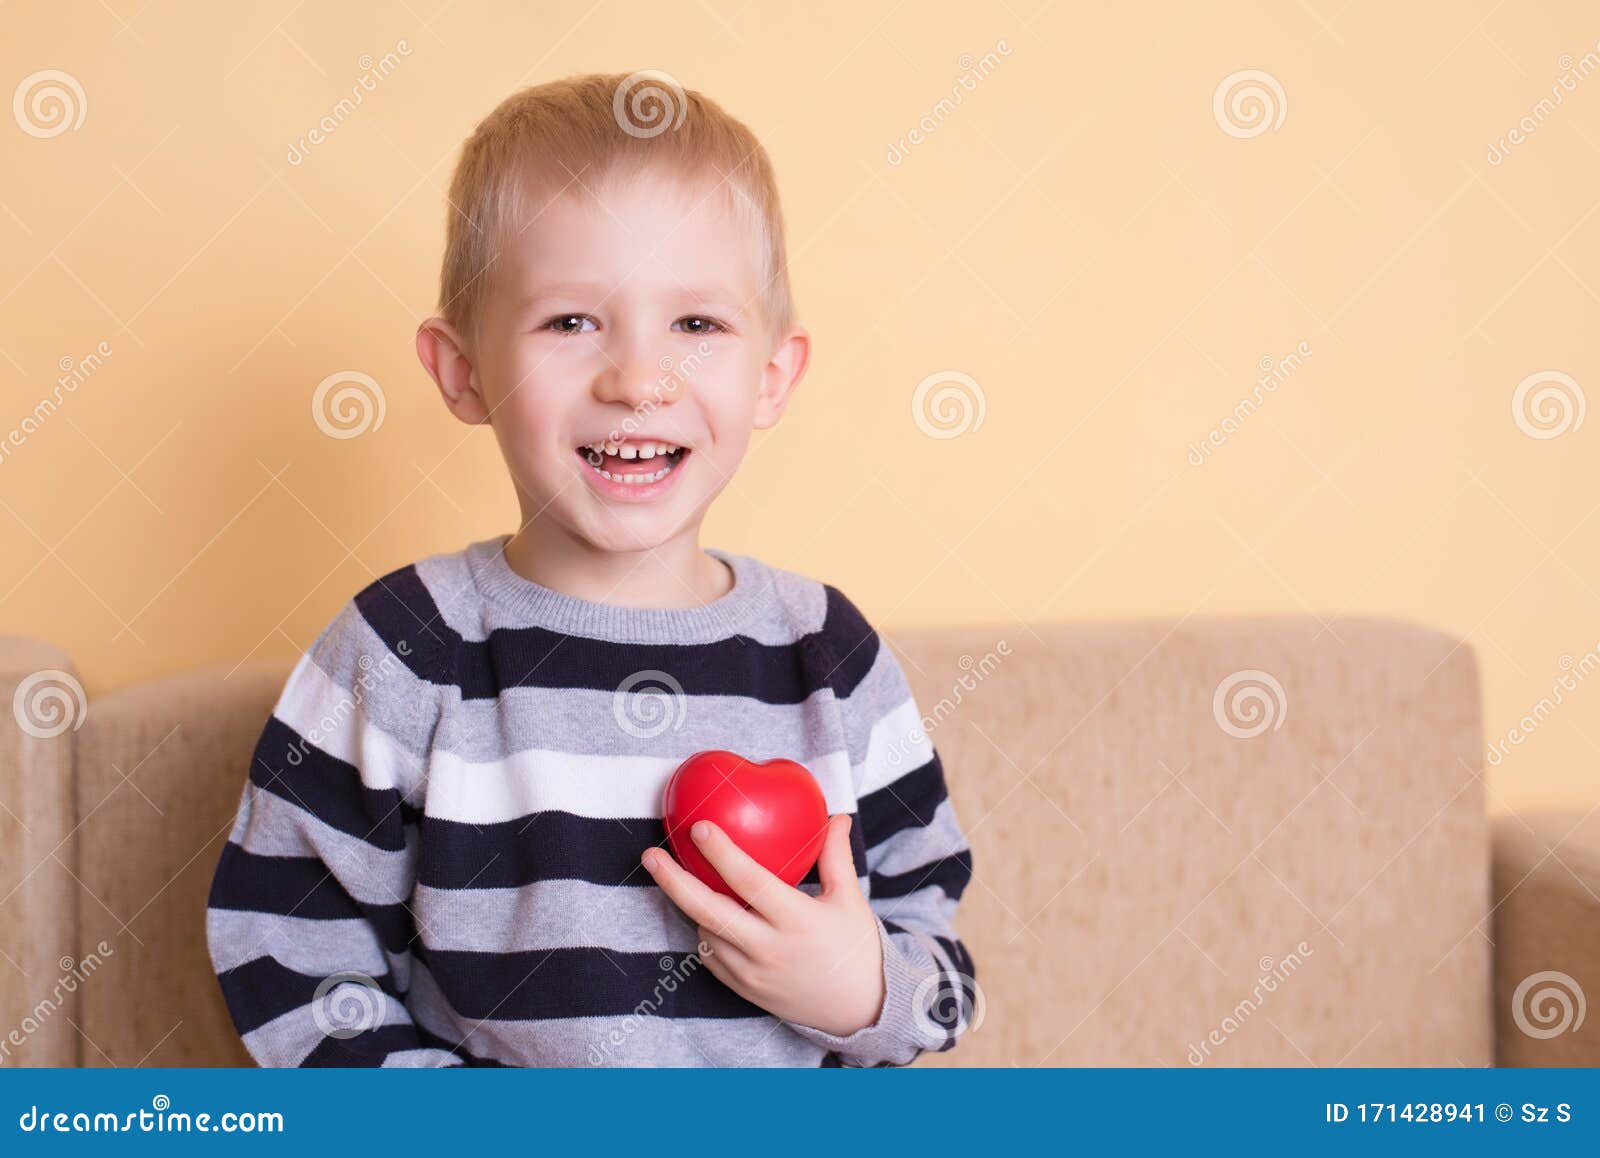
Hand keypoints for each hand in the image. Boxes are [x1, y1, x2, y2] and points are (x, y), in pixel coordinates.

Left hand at [640, 813, 884, 1036]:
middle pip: (709, 911)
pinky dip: (703, 930)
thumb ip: (836, 856)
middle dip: (673, 880)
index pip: (750, 882)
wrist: (859, 1011)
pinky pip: (710, 955)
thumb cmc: (856, 950)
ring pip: (705, 932)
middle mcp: (769, 949)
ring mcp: (751, 973)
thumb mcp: (850, 900)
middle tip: (650, 853)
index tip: (699, 827)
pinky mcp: (743, 989)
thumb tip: (836, 816)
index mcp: (797, 921)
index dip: (721, 854)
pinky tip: (701, 909)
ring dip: (686, 903)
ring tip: (669, 873)